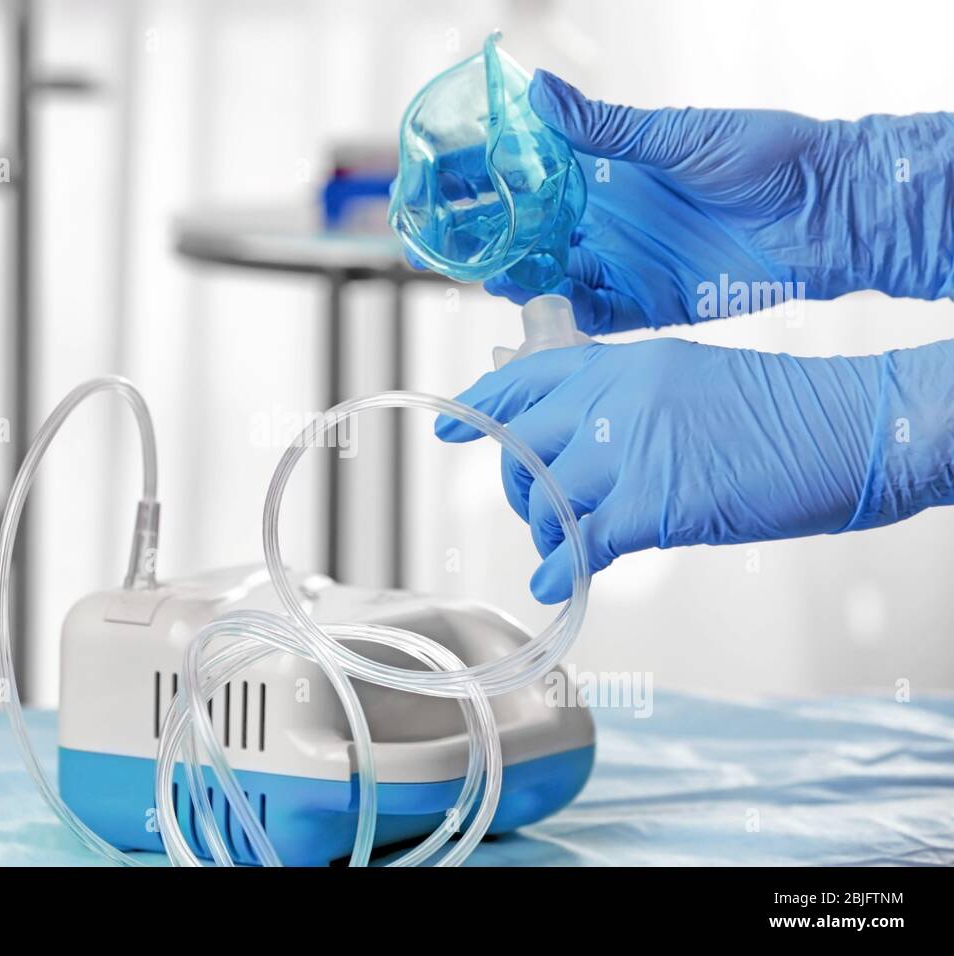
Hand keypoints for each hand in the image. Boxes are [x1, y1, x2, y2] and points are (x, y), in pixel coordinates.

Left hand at [435, 337, 953, 602]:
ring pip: (545, 499)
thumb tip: (573, 448)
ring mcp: (630, 448)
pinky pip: (582, 542)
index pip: (524, 379)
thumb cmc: (778, 411)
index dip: (478, 406)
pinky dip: (563, 569)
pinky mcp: (655, 502)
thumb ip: (620, 404)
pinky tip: (557, 583)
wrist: (849, 427)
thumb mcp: (683, 381)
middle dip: (519, 488)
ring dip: (547, 533)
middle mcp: (612, 398)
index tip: (447, 425)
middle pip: (521, 447)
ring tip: (569, 548)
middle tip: (540, 513)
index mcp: (619, 363)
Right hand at [485, 71, 953, 332]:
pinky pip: (598, 316)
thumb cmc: (765, 155)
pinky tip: (550, 310)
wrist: (827, 210)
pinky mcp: (650, 303)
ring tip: (498, 280)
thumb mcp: (677, 137)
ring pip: (556, 278)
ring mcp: (626, 263)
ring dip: (525, 282)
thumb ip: (606, 128)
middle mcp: (609, 221)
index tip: (442, 184)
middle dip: (491, 243)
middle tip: (449, 247)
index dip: (487, 183)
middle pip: (532, 236)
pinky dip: (572, 316)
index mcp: (608, 173)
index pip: (532, 178)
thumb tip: (541, 92)